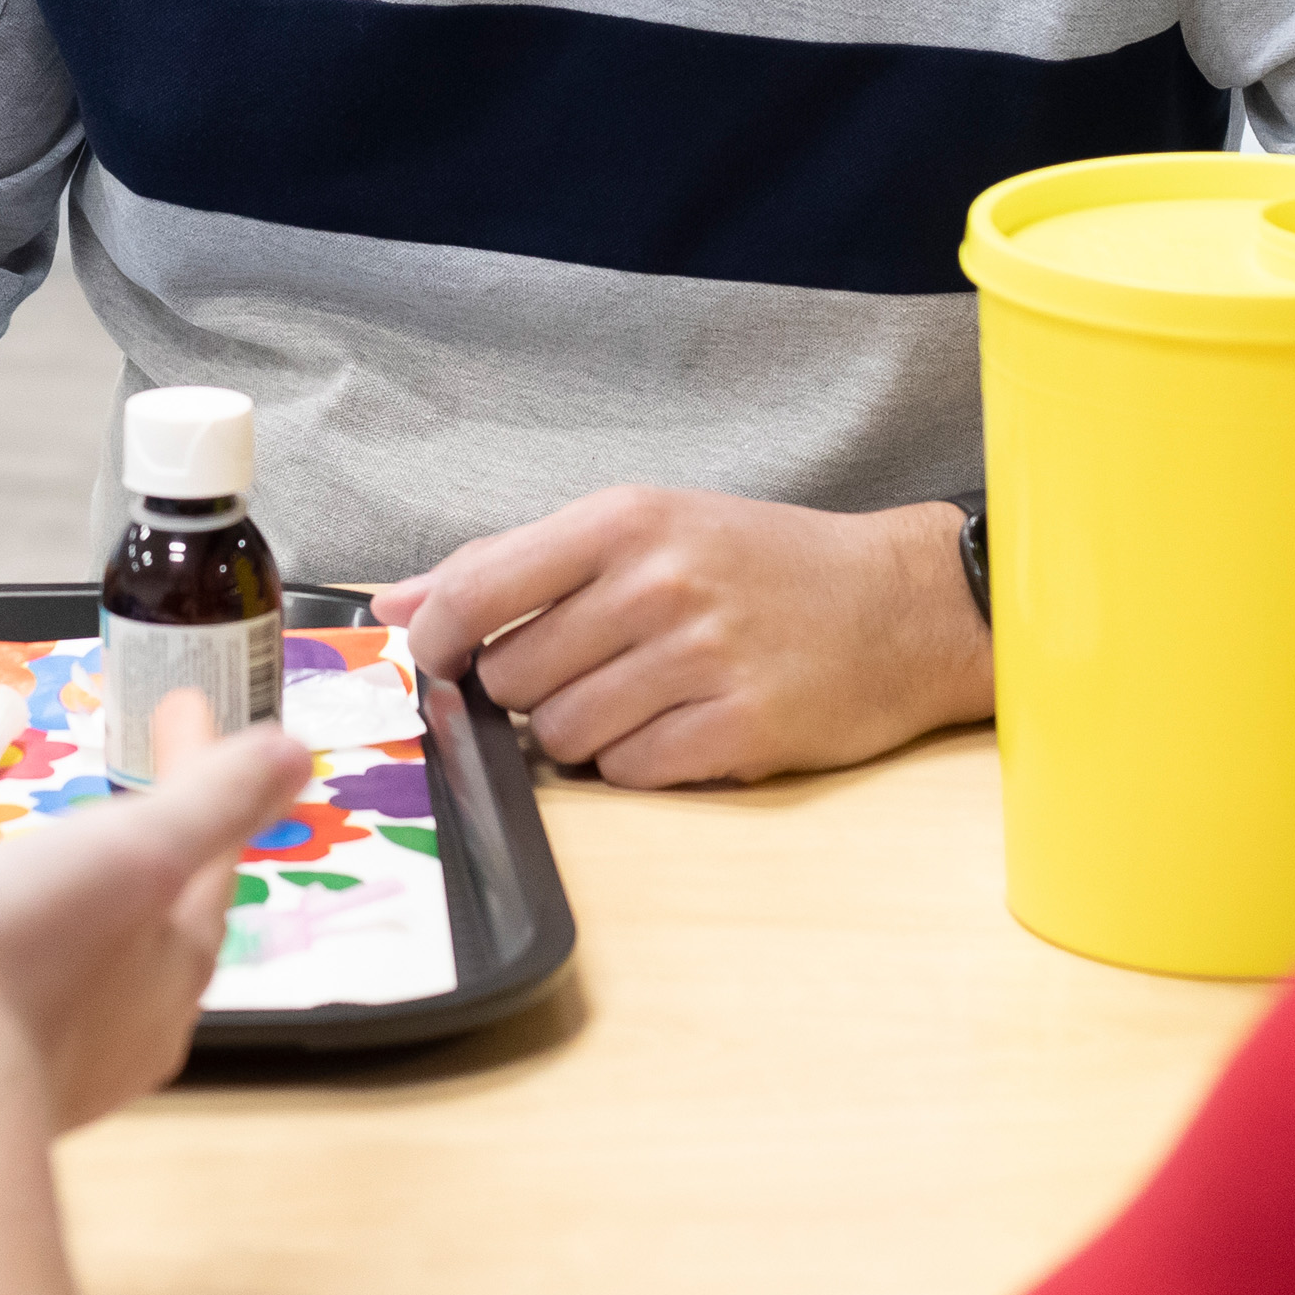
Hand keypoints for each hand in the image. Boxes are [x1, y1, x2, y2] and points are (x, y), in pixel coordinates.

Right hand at [0, 705, 312, 1134]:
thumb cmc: (27, 952)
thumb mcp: (133, 852)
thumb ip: (211, 800)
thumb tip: (295, 752)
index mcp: (181, 960)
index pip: (213, 852)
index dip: (201, 772)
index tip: (180, 708)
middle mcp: (143, 1022)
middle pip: (167, 918)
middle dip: (159, 853)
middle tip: (134, 793)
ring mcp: (75, 1062)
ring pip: (106, 967)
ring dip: (98, 908)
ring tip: (64, 863)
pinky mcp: (6, 1081)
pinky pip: (42, 1001)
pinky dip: (40, 955)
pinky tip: (0, 944)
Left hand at [372, 486, 989, 787]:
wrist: (898, 605)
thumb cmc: (763, 565)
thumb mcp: (645, 528)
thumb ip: (515, 564)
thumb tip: (395, 607)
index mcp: (624, 522)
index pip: (475, 589)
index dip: (435, 640)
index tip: (441, 659)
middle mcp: (658, 583)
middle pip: (513, 677)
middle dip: (531, 689)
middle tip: (590, 669)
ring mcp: (700, 658)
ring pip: (563, 735)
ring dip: (584, 732)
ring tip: (642, 696)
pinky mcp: (738, 728)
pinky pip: (628, 773)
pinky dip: (638, 764)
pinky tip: (680, 726)